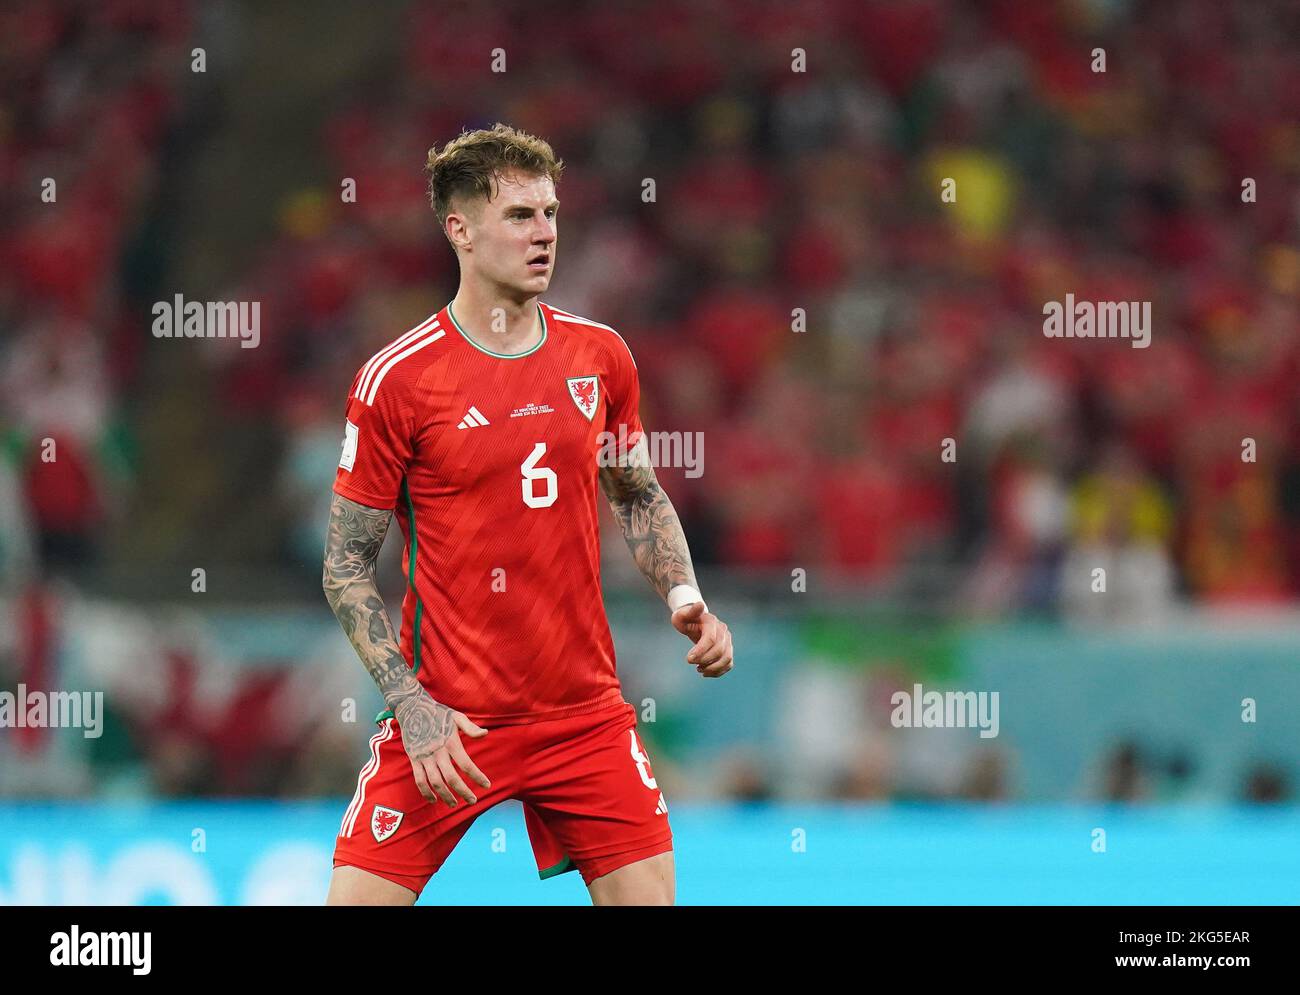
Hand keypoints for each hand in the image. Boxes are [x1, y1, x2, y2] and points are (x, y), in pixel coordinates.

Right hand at [392, 690, 490, 806]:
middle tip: (473, 801)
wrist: (412, 708)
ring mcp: (424, 756)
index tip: (486, 785)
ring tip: (454, 804)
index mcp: (450, 741)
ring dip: (445, 796)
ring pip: (435, 782)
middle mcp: (437, 751)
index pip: (466, 764)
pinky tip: (433, 800)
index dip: (477, 776)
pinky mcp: (414, 759)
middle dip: (463, 791)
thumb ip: (471, 728)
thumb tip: (485, 734)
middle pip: (451, 777)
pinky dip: (426, 792)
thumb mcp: (457, 716)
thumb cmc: (438, 713)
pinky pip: (419, 780)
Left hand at [670, 601, 733, 677]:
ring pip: (727, 658)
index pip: (710, 639)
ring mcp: (728, 641)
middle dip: (705, 660)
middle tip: (690, 662)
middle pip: (719, 650)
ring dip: (713, 668)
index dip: (700, 651)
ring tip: (698, 669)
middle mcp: (723, 631)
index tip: (688, 659)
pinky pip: (728, 663)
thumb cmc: (686, 619)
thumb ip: (690, 611)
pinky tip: (705, 672)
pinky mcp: (728, 650)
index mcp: (711, 622)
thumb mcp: (682, 615)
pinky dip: (719, 671)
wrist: (695, 621)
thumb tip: (700, 604)